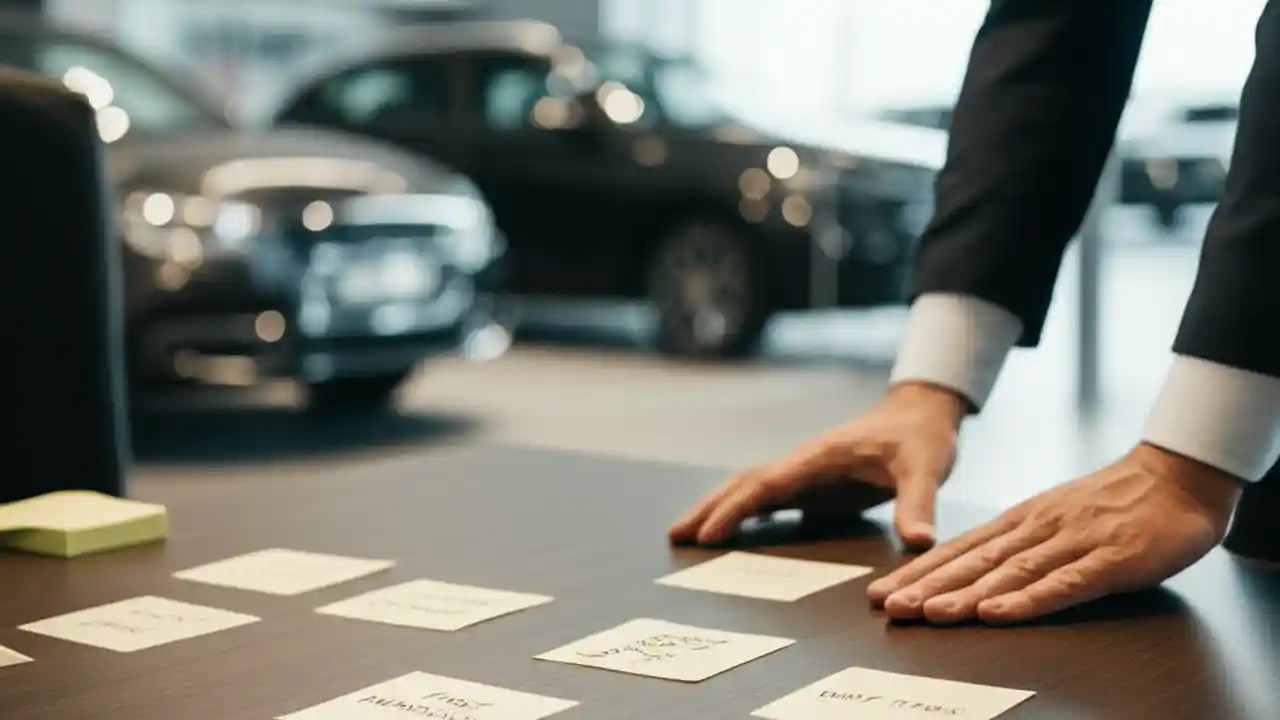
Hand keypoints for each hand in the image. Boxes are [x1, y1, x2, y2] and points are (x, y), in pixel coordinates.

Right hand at [668, 382, 965, 548]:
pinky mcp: (813, 484)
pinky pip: (770, 499)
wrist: (921, 413)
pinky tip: (730, 532)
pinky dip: (744, 513)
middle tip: (676, 535)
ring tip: (686, 534)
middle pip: (744, 484)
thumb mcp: (927, 467)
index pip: (768, 484)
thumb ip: (918, 504)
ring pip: (751, 489)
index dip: (737, 510)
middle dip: (709, 509)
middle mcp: (804, 463)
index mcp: (820, 456)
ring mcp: (805, 474)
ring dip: (719, 509)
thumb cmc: (921, 436)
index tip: (709, 533)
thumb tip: (919, 542)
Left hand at [867, 443, 1241, 624]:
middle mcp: (1037, 527)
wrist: (1176, 476)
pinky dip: (1027, 600)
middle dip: (927, 585)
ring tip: (929, 612)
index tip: (883, 591)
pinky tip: (997, 613)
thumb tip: (974, 572)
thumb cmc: (1114, 503)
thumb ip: (1018, 545)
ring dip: (965, 593)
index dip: (919, 571)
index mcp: (1021, 519)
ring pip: (1008, 572)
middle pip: (973, 561)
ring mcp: (1072, 542)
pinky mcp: (1109, 559)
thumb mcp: (1055, 518)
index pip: (960, 548)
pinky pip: (1063, 583)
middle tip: (889, 605)